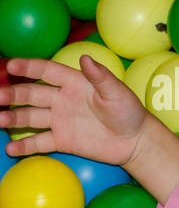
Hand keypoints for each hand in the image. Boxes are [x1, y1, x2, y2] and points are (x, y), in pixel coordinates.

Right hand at [0, 54, 150, 164]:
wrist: (136, 142)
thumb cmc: (129, 113)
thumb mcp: (117, 94)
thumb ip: (101, 77)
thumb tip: (85, 58)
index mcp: (74, 83)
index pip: (46, 72)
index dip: (28, 67)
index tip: (11, 65)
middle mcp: (62, 99)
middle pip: (31, 94)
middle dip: (12, 94)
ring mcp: (60, 120)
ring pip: (30, 117)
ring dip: (12, 118)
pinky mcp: (62, 140)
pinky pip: (39, 142)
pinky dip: (25, 146)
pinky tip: (10, 148)